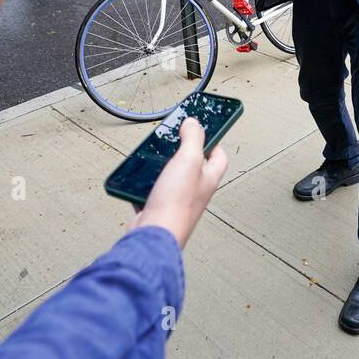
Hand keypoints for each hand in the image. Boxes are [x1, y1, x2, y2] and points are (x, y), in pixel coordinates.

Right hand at [130, 118, 226, 247]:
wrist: (154, 235)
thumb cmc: (176, 204)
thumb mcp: (188, 160)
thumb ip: (193, 138)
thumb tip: (194, 123)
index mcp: (208, 178)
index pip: (219, 156)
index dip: (213, 141)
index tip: (201, 130)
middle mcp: (196, 191)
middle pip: (193, 165)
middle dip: (182, 151)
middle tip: (173, 139)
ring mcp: (177, 201)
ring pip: (171, 177)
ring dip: (162, 166)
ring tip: (153, 155)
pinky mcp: (158, 208)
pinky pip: (152, 191)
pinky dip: (145, 183)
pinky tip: (139, 177)